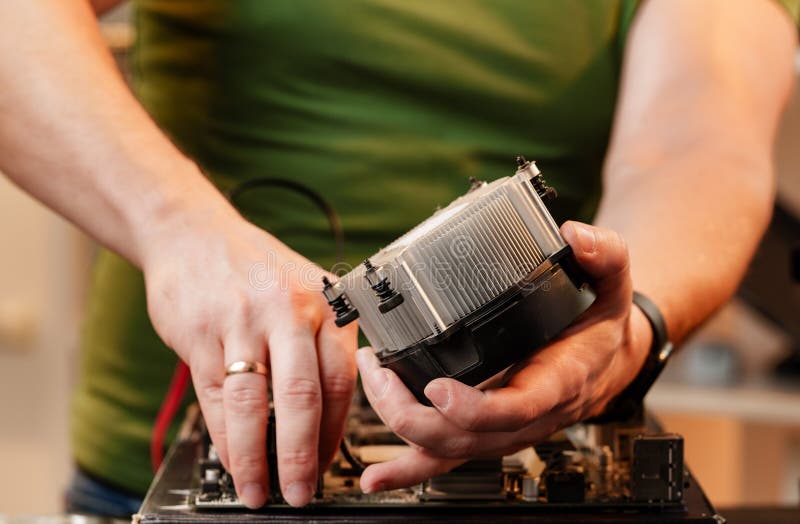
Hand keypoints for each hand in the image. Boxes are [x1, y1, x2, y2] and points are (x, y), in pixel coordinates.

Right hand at [142, 206, 357, 507]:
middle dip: (302, 455)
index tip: (330, 463)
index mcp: (324, 302)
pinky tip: (233, 459)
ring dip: (256, 457)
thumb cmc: (255, 269)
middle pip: (301, 396)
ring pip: (253, 404)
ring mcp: (241, 322)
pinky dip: (225, 436)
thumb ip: (321, 342)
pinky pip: (215, 397)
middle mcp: (287, 311)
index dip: (336, 430)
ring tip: (259, 490)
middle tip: (302, 492)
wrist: (192, 233)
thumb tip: (330, 416)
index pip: (340, 379)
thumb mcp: (305, 289)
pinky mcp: (200, 334)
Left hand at [355, 221, 651, 491]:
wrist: (608, 357)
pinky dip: (409, 470)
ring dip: (402, 425)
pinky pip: (447, 457)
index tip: (436, 388)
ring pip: (449, 450)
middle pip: (466, 438)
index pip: (515, 409)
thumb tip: (577, 236)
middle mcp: (528, 416)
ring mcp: (504, 429)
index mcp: (558, 382)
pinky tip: (377, 477)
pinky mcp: (487, 430)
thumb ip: (604, 253)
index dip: (474, 407)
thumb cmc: (601, 323)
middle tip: (380, 370)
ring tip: (370, 384)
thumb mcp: (613, 281)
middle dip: (413, 413)